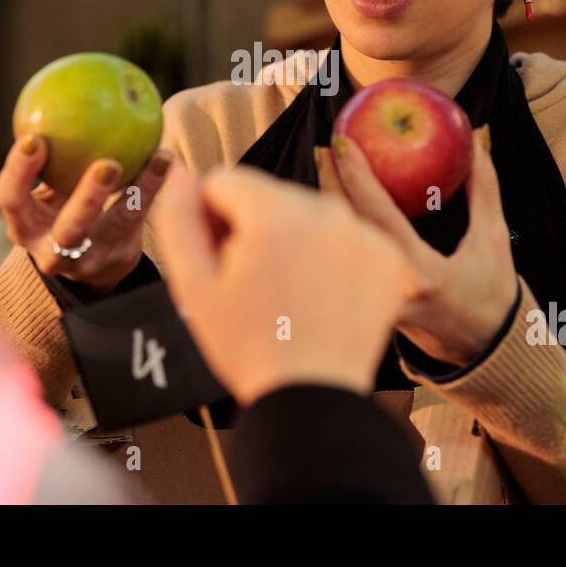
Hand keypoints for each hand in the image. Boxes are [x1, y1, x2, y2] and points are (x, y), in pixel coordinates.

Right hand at [0, 134, 172, 294]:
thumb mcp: (46, 188)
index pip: (11, 199)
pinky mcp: (119, 258)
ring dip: (138, 192)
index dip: (18, 172)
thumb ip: (48, 154)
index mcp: (24, 225)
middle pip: (69, 228)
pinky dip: (155, 187)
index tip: (34, 138)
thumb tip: (57, 93)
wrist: (90, 264)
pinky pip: (141, 218)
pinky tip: (167, 158)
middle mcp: (52, 251)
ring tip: (157, 159)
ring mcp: (90, 261)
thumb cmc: (59, 207)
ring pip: (116, 228)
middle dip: (87, 199)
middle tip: (108, 164)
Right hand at [151, 164, 416, 406]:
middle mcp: (326, 210)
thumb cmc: (249, 346)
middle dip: (253, 227)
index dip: (211, 221)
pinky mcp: (389, 252)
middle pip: (268, 193)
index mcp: (274, 214)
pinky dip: (330, 255)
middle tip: (255, 284)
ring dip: (292, 238)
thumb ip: (176, 218)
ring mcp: (363, 230)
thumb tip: (178, 170)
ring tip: (289, 292)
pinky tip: (322, 295)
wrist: (315, 397)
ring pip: (306, 211)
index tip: (223, 264)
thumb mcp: (193, 286)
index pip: (224, 181)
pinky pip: (343, 232)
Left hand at [327, 135, 518, 366]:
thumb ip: (484, 189)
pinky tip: (334, 205)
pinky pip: (344, 261)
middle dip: (330, 184)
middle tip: (326, 147)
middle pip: (346, 229)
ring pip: (340, 248)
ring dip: (327, 207)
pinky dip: (338, 231)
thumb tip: (476, 137)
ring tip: (325, 169)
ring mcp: (374, 303)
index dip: (357, 176)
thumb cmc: (492, 294)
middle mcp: (391, 291)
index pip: (378, 216)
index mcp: (422, 275)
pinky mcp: (366, 308)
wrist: (484, 353)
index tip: (343, 141)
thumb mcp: (493, 240)